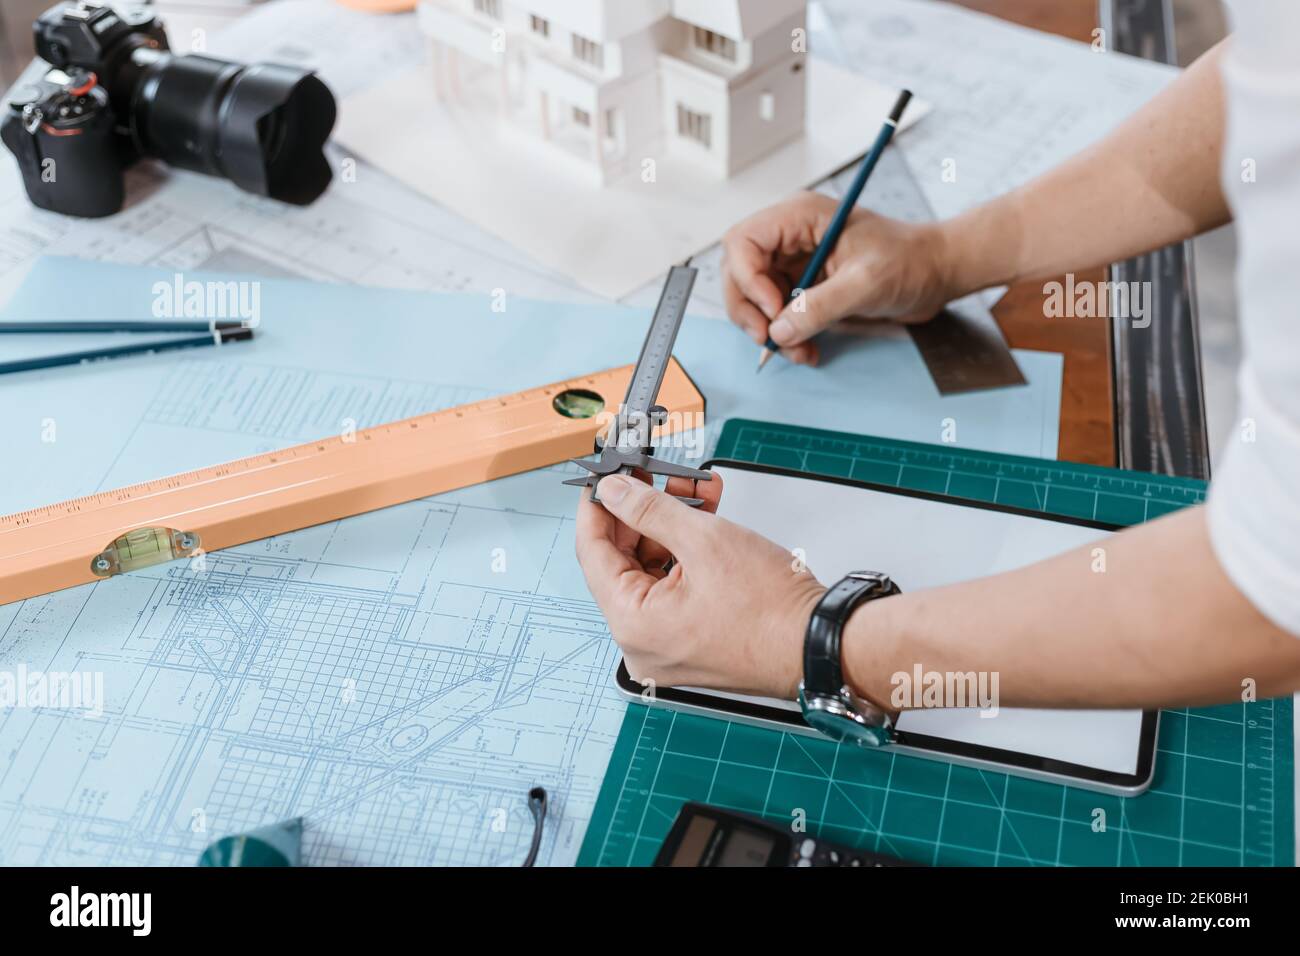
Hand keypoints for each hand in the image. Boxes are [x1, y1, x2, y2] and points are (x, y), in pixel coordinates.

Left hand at [575, 472, 826, 698]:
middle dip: (642, 512)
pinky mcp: (692, 641)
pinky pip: (676, 588)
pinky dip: (688, 553)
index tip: (602, 477)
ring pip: (653, 571)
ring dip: (671, 526)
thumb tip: (614, 493)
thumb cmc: (773, 610)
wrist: (822, 644)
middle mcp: (643, 643)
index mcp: (633, 625)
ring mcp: (668, 645)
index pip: (593, 554)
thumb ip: (650, 510)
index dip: (596, 507)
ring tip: (691, 488)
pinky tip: (705, 514)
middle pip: (624, 562)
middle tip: (649, 474)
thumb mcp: (704, 540)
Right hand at [721, 192, 955, 364]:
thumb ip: (820, 306)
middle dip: (749, 310)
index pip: (743, 242)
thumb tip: (779, 332)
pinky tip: (807, 351)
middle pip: (738, 272)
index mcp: (800, 217)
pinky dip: (786, 338)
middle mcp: (790, 238)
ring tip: (799, 353)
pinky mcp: (803, 288)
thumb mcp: (867, 283)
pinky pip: (776, 316)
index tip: (774, 310)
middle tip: (770, 341)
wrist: (935, 275)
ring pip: (753, 299)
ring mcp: (794, 263)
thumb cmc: (910, 262)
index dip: (748, 279)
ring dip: (768, 332)